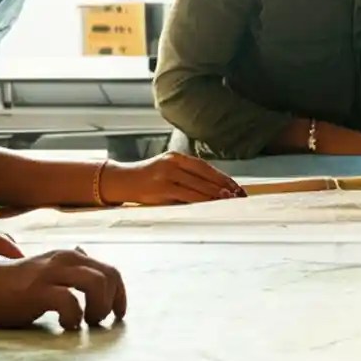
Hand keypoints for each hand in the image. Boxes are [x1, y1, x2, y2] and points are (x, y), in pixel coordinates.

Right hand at [0, 248, 126, 330]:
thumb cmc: (14, 284)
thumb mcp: (46, 267)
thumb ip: (67, 264)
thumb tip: (84, 253)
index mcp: (71, 257)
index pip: (111, 271)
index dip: (120, 294)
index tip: (118, 314)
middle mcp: (65, 260)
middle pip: (109, 275)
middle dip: (111, 301)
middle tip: (96, 320)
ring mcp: (51, 274)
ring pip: (96, 283)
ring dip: (98, 307)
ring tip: (84, 322)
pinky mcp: (37, 291)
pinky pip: (70, 301)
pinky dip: (74, 317)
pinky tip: (65, 326)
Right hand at [102, 153, 243, 205]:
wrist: (121, 181)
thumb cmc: (147, 178)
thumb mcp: (167, 170)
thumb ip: (186, 175)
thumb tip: (214, 188)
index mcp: (176, 157)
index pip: (205, 167)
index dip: (222, 177)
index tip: (236, 186)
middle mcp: (173, 163)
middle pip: (205, 175)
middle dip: (223, 186)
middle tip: (239, 195)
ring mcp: (167, 175)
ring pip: (198, 185)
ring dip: (215, 194)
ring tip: (229, 200)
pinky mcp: (162, 188)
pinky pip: (187, 195)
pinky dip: (201, 200)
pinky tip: (211, 204)